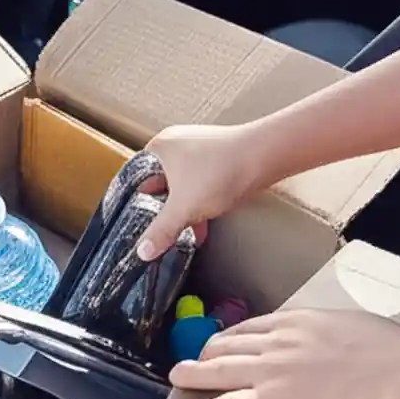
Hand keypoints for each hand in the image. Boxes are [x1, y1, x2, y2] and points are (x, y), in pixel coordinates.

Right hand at [135, 124, 263, 260]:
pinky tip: (202, 227)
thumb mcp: (183, 208)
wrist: (265, 155)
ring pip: (181, 187)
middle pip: (159, 186)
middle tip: (160, 234)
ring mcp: (197, 150)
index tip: (136, 228)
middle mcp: (174, 145)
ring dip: (182, 211)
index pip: (136, 181)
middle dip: (162, 212)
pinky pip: (199, 185)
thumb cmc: (219, 173)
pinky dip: (199, 204)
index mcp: (158, 149)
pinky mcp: (217, 158)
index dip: (134, 206)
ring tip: (182, 234)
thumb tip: (141, 253)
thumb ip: (161, 231)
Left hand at [169, 308, 399, 398]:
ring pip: (216, 371)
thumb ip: (340, 334)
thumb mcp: (363, 329)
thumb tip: (344, 341)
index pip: (257, 326)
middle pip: (229, 343)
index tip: (226, 340)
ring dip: (191, 375)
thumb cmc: (397, 359)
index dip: (236, 335)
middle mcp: (279, 341)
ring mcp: (270, 372)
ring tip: (176, 379)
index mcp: (303, 320)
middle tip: (195, 358)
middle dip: (207, 351)